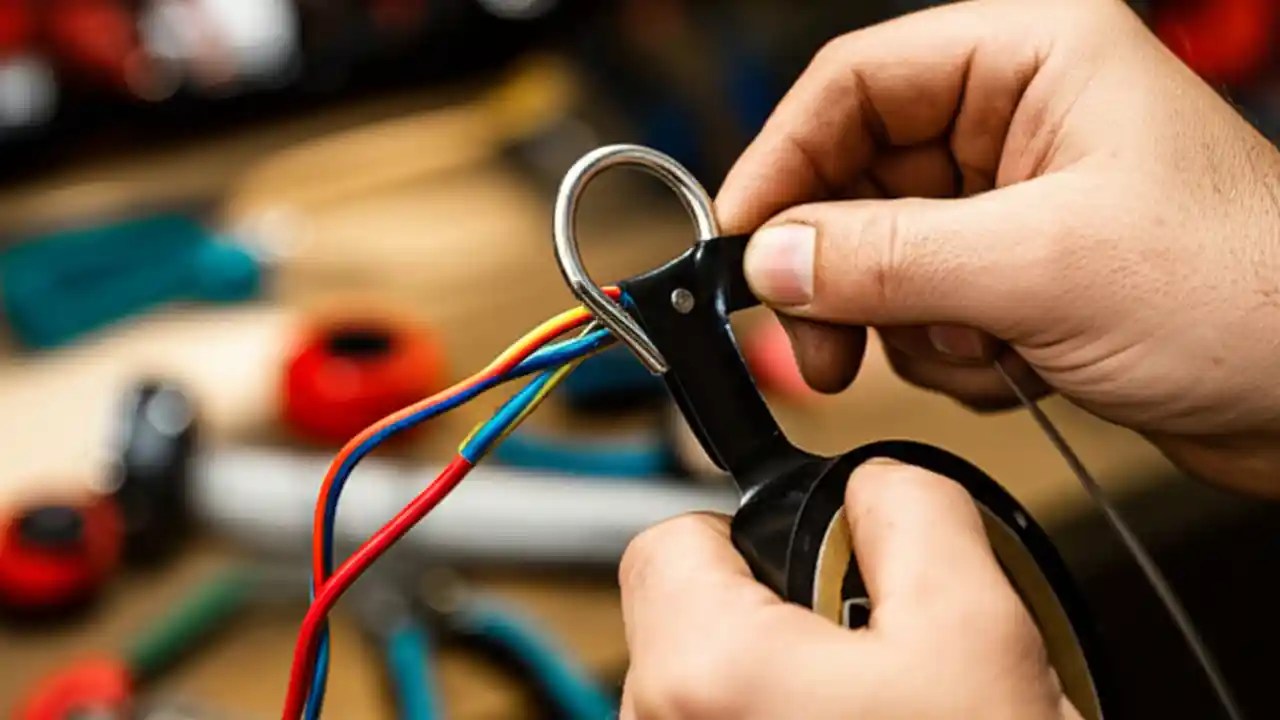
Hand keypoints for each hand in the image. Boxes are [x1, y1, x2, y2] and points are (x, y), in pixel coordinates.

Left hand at [618, 459, 1081, 719]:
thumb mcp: (976, 627)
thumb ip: (909, 510)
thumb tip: (873, 482)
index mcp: (702, 672)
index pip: (665, 541)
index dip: (746, 537)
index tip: (805, 566)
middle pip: (681, 618)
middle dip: (769, 616)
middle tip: (861, 658)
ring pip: (703, 687)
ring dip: (775, 686)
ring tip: (868, 718)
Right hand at [718, 0, 1279, 494]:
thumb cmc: (1251, 293)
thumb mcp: (1044, 267)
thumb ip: (889, 258)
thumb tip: (772, 258)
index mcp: (1030, 60)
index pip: (855, 83)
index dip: (784, 157)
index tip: (740, 237)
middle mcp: (1015, 122)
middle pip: (856, 176)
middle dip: (840, 266)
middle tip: (818, 338)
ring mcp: (1012, 205)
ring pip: (880, 255)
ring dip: (904, 322)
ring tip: (974, 350)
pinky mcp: (1017, 277)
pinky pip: (921, 309)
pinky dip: (947, 353)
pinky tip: (1016, 366)